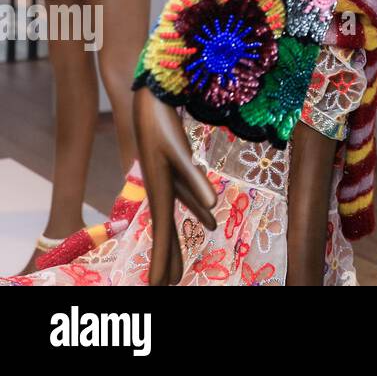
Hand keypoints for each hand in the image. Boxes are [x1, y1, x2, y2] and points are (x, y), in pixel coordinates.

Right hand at [132, 88, 217, 285]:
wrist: (153, 99)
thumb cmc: (162, 124)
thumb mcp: (179, 151)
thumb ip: (194, 179)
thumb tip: (213, 203)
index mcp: (159, 191)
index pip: (162, 234)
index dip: (163, 260)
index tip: (161, 286)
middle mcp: (161, 190)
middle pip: (165, 233)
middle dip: (167, 260)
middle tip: (168, 287)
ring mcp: (168, 180)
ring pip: (175, 218)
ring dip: (179, 242)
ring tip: (183, 267)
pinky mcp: (176, 168)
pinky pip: (186, 197)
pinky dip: (197, 211)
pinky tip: (210, 218)